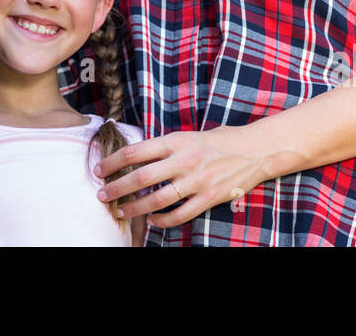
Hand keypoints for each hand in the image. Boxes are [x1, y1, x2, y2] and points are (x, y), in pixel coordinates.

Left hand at [94, 126, 268, 227]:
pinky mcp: (209, 198)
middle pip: (141, 177)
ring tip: (121, 211)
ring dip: (135, 207)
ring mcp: (197, 181)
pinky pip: (180, 214)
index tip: (100, 170)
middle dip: (117, 188)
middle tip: (102, 195)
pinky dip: (162, 220)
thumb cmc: (219, 140)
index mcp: (177, 140)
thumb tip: (136, 156)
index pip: (136, 151)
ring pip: (157, 199)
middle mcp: (185, 160)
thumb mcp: (189, 135)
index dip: (114, 162)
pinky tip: (151, 220)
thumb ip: (165, 146)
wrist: (255, 150)